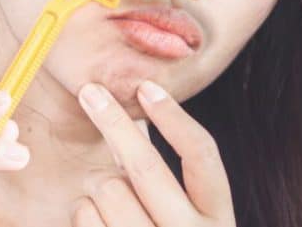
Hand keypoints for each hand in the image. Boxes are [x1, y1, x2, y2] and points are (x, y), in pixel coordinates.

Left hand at [71, 81, 236, 226]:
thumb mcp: (192, 223)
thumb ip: (172, 184)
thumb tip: (137, 117)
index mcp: (218, 220)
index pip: (201, 155)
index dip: (175, 117)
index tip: (147, 87)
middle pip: (145, 166)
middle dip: (113, 121)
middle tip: (90, 91)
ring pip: (107, 190)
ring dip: (99, 188)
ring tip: (110, 207)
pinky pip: (84, 217)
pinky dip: (83, 214)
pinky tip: (95, 223)